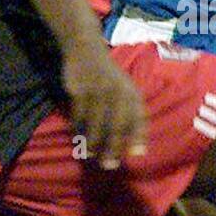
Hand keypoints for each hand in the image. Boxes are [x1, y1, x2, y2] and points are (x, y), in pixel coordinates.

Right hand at [63, 37, 147, 169]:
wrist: (86, 50)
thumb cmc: (110, 79)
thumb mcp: (126, 92)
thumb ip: (133, 119)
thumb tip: (138, 152)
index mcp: (131, 93)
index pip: (138, 118)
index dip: (138, 136)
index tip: (135, 155)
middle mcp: (117, 92)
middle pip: (116, 124)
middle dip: (112, 147)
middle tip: (108, 165)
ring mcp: (97, 91)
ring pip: (94, 123)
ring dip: (92, 142)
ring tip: (90, 156)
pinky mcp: (79, 90)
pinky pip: (78, 115)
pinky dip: (77, 130)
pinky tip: (77, 139)